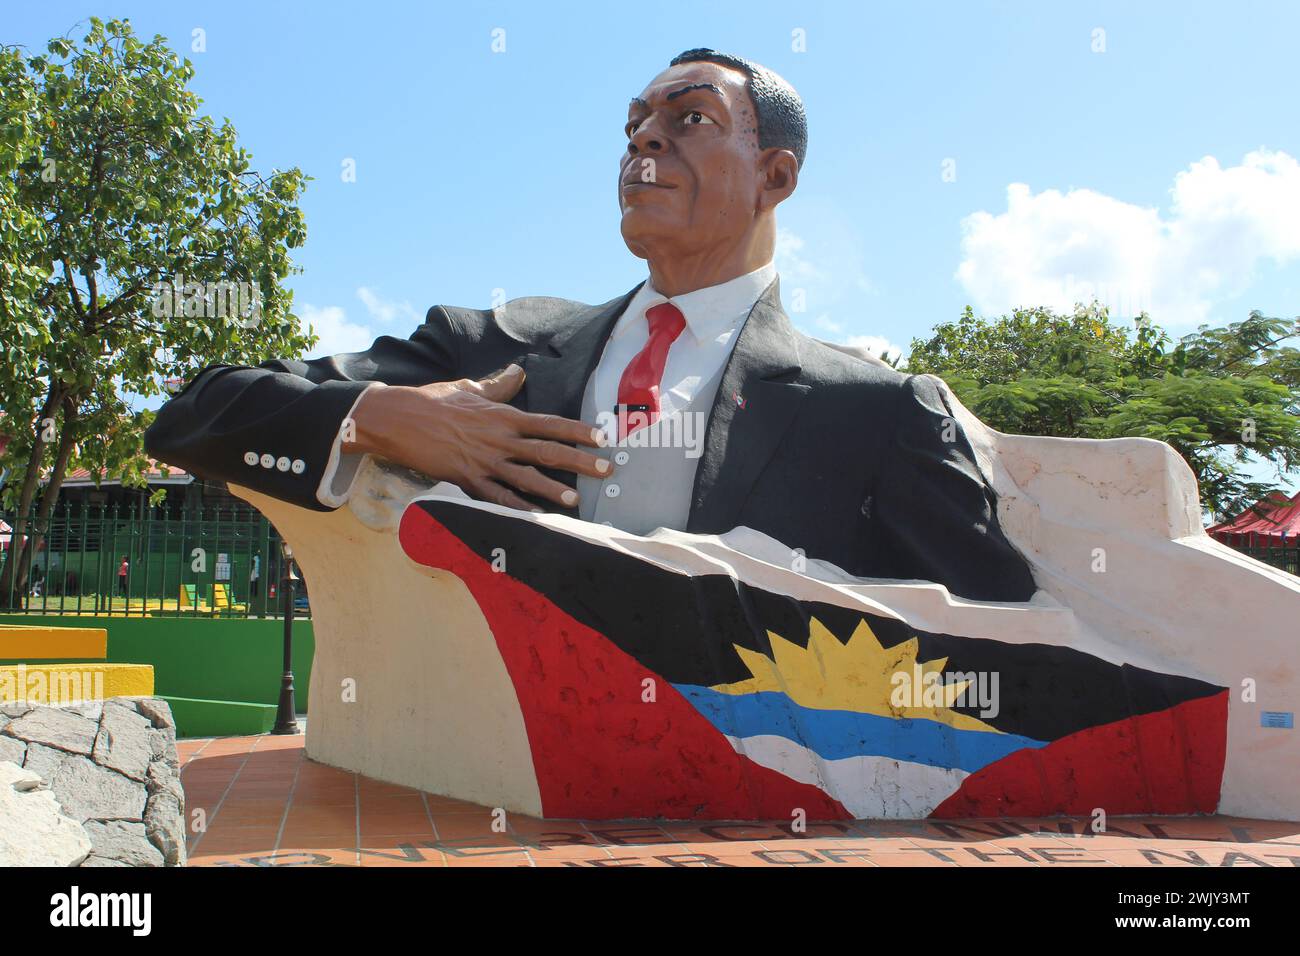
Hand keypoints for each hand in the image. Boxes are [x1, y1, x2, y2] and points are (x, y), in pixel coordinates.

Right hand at [342, 364, 610, 510]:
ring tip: (575, 500)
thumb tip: (518, 373)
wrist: (398, 419)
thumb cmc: (433, 402)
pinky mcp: (466, 479)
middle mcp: (500, 438)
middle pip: (547, 451)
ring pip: (526, 478)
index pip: (550, 424)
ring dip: (553, 490)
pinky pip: (496, 498)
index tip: (602, 437)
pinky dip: (516, 508)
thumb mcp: (469, 388)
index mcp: (504, 416)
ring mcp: (484, 461)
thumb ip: (498, 386)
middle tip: (605, 470)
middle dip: (579, 462)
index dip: (578, 431)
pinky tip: (533, 518)